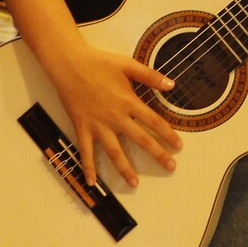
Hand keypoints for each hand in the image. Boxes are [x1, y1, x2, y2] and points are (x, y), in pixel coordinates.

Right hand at [40, 35, 181, 189]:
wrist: (69, 64)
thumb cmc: (99, 62)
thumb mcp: (127, 64)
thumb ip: (150, 76)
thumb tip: (172, 85)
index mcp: (128, 101)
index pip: (153, 121)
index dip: (168, 134)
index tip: (178, 145)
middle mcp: (116, 117)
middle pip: (140, 139)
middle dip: (157, 154)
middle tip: (170, 166)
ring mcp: (98, 125)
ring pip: (114, 152)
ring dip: (125, 169)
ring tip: (135, 183)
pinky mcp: (82, 128)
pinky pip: (85, 151)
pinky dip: (88, 167)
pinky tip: (91, 182)